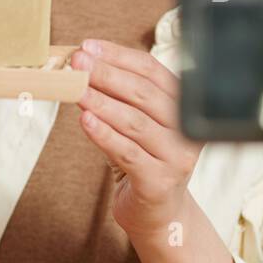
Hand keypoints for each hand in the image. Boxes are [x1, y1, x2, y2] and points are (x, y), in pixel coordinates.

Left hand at [70, 38, 203, 233]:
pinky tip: (85, 121)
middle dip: (107, 75)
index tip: (89, 47)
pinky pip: (127, 153)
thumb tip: (84, 67)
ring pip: (135, 122)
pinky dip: (104, 135)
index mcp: (184, 107)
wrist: (159, 215)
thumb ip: (121, 98)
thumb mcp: (138, 125)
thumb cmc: (145, 162)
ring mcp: (176, 157)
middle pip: (144, 94)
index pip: (152, 71)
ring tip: (76, 89)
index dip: (120, 56)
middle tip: (77, 63)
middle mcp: (186, 130)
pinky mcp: (159, 182)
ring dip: (102, 102)